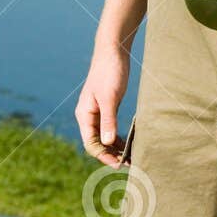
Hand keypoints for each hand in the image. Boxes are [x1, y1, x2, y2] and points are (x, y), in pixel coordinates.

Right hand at [75, 42, 130, 167]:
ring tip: (131, 157)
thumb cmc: (110, 72)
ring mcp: (98, 113)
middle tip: (129, 164)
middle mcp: (88, 116)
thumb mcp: (110, 97)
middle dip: (111, 155)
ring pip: (104, 137)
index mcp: (85, 115)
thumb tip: (106, 142)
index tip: (119, 164)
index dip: (104, 156)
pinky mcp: (107, 108)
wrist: (113, 52)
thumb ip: (108, 120)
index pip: (91, 144)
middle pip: (97, 143)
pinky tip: (129, 144)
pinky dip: (118, 138)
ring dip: (115, 148)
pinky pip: (110, 129)